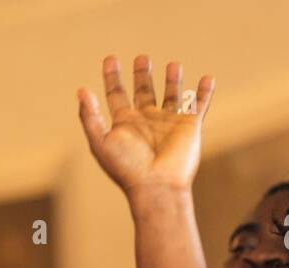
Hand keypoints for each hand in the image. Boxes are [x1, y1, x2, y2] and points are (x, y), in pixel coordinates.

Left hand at [76, 54, 213, 195]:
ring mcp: (170, 123)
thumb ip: (90, 116)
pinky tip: (207, 79)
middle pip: (144, 91)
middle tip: (142, 58)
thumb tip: (81, 90)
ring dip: (173, 80)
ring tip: (174, 65)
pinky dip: (204, 92)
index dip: (112, 77)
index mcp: (125, 123)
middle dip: (142, 74)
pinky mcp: (190, 126)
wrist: (156, 186)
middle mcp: (147, 121)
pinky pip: (199, 104)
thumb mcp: (100, 141)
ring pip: (172, 95)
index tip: (110, 59)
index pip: (116, 94)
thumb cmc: (126, 167)